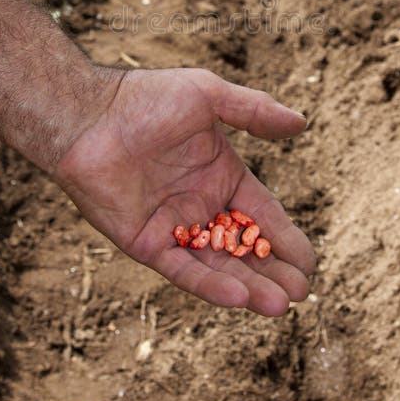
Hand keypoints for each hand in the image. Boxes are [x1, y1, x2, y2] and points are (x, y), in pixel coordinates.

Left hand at [54, 67, 315, 315]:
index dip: (286, 239)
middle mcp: (201, 205)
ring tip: (280, 305)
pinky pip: (183, 269)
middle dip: (273, 271)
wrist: (90, 115)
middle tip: (301, 293)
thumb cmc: (147, 98)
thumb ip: (253, 110)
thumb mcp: (208, 95)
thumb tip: (301, 122)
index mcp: (221, 174)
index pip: (262, 214)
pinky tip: (239, 297)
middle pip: (245, 247)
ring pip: (218, 265)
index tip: (309, 265)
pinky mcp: (146, 242)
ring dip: (249, 286)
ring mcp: (173, 226)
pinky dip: (209, 284)